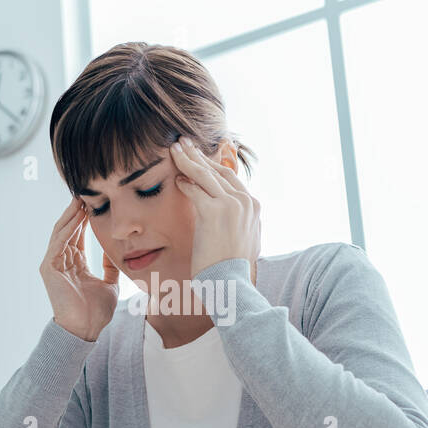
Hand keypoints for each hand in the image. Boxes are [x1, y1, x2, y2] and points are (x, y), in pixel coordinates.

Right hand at [40, 196, 120, 340]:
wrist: (85, 330)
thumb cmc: (96, 312)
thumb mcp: (110, 284)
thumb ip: (110, 266)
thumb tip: (115, 249)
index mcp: (74, 264)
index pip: (77, 235)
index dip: (85, 219)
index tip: (95, 203)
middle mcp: (61, 261)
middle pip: (67, 230)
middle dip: (77, 211)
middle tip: (87, 192)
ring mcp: (53, 264)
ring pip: (61, 232)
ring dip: (71, 215)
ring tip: (81, 198)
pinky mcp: (49, 268)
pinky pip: (58, 242)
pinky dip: (68, 228)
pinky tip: (77, 215)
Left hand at [171, 136, 260, 282]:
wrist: (230, 283)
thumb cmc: (233, 268)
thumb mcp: (246, 241)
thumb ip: (243, 223)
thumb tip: (236, 218)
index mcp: (253, 206)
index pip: (230, 177)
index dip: (212, 165)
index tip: (199, 157)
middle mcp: (245, 201)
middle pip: (218, 171)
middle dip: (198, 155)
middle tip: (183, 143)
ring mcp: (231, 205)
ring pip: (205, 175)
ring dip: (187, 160)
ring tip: (174, 150)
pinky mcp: (215, 211)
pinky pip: (195, 190)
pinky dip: (185, 183)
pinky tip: (176, 179)